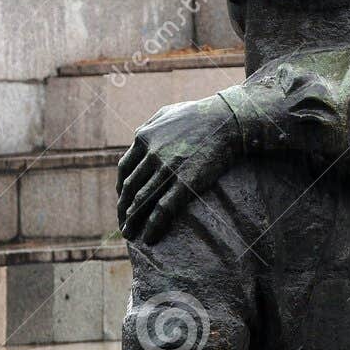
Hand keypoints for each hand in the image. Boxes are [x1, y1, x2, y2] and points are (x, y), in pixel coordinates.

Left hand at [116, 97, 241, 243]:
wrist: (228, 120)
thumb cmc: (201, 114)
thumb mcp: (169, 112)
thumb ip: (149, 124)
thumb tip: (136, 135)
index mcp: (144, 137)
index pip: (124, 168)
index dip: (120, 187)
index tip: (122, 200)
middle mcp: (152, 153)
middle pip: (130, 187)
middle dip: (123, 209)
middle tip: (123, 223)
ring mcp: (168, 168)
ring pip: (142, 200)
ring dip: (132, 221)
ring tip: (129, 234)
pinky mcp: (186, 182)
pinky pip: (163, 209)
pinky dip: (152, 225)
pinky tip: (148, 237)